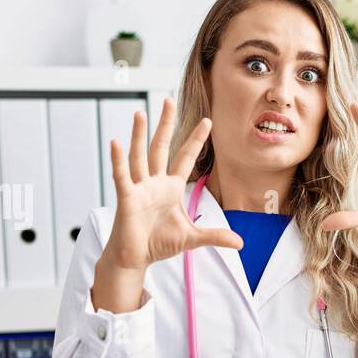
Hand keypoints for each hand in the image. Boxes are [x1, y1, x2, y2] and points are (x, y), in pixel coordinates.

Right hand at [102, 97, 242, 271]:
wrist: (136, 257)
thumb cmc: (158, 243)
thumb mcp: (192, 238)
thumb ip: (215, 236)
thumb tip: (240, 243)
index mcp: (171, 187)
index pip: (186, 158)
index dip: (196, 140)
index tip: (208, 121)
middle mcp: (155, 182)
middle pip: (160, 147)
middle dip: (165, 124)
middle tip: (168, 99)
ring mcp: (139, 188)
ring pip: (140, 156)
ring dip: (140, 135)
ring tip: (140, 114)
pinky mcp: (126, 198)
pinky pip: (122, 176)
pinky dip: (118, 160)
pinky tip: (116, 142)